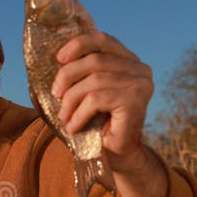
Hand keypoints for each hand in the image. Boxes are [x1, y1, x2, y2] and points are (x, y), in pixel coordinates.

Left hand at [50, 32, 153, 172]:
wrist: (116, 155)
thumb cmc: (97, 123)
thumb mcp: (87, 92)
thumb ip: (81, 72)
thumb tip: (57, 57)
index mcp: (129, 61)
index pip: (103, 40)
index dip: (79, 44)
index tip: (59, 58)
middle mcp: (140, 69)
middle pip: (95, 60)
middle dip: (68, 76)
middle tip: (56, 95)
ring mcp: (141, 84)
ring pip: (94, 80)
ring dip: (72, 100)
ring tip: (64, 116)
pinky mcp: (136, 101)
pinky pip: (96, 99)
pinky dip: (79, 113)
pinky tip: (74, 126)